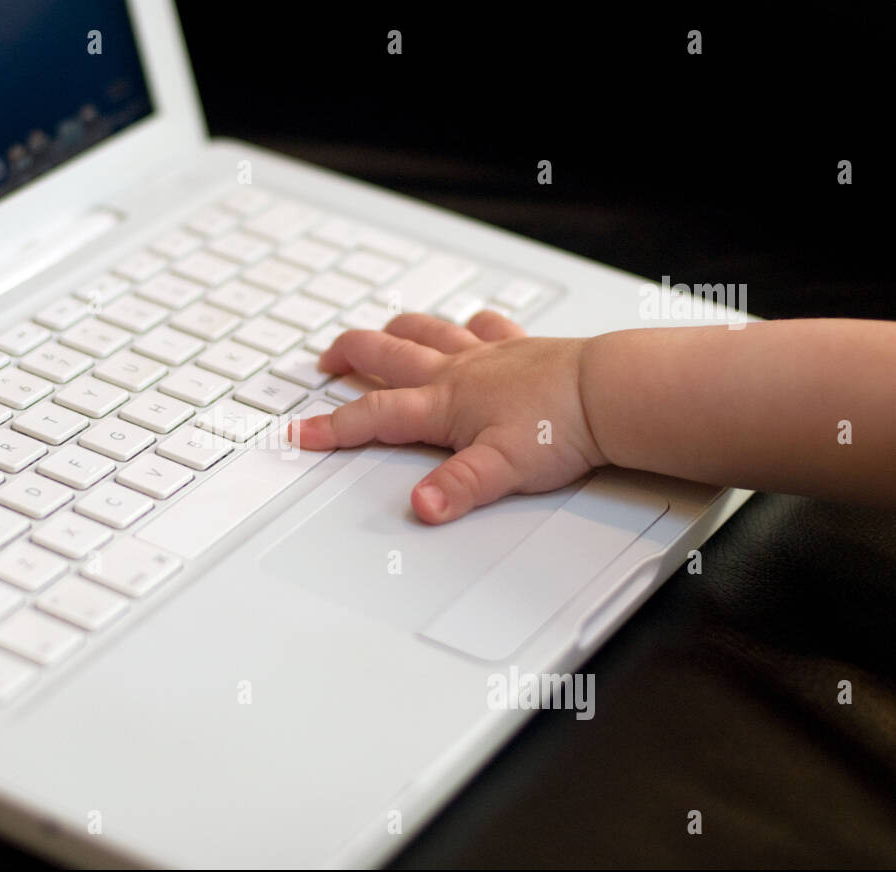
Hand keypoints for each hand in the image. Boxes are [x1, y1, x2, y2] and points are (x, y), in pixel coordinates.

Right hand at [288, 311, 607, 523]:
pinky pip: (484, 326)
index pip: (374, 416)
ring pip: (426, 332)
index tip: (301, 432)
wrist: (608, 391)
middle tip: (324, 361)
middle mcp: (457, 372)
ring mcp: (486, 355)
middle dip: (348, 356)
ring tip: (378, 332)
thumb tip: (422, 508)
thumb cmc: (561, 426)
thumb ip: (457, 489)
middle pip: (386, 354)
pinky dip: (468, 324)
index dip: (333, 427)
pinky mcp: (518, 347)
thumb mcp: (501, 471)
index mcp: (443, 404)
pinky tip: (467, 325)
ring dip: (394, 330)